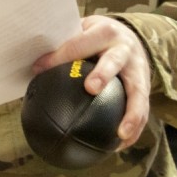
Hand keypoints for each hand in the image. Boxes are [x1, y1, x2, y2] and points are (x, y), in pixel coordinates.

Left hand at [32, 15, 150, 148]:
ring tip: (120, 135)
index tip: (39, 68)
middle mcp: (124, 48)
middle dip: (104, 73)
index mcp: (104, 32)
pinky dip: (135, 128)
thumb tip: (31, 70)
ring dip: (131, 114)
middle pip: (114, 61)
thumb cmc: (94, 37)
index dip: (59, 55)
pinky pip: (143, 109)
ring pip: (138, 91)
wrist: (128, 34)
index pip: (79, 44)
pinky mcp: (145, 84)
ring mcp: (138, 67)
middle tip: (91, 89)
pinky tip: (121, 145)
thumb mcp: (79, 33)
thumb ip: (61, 47)